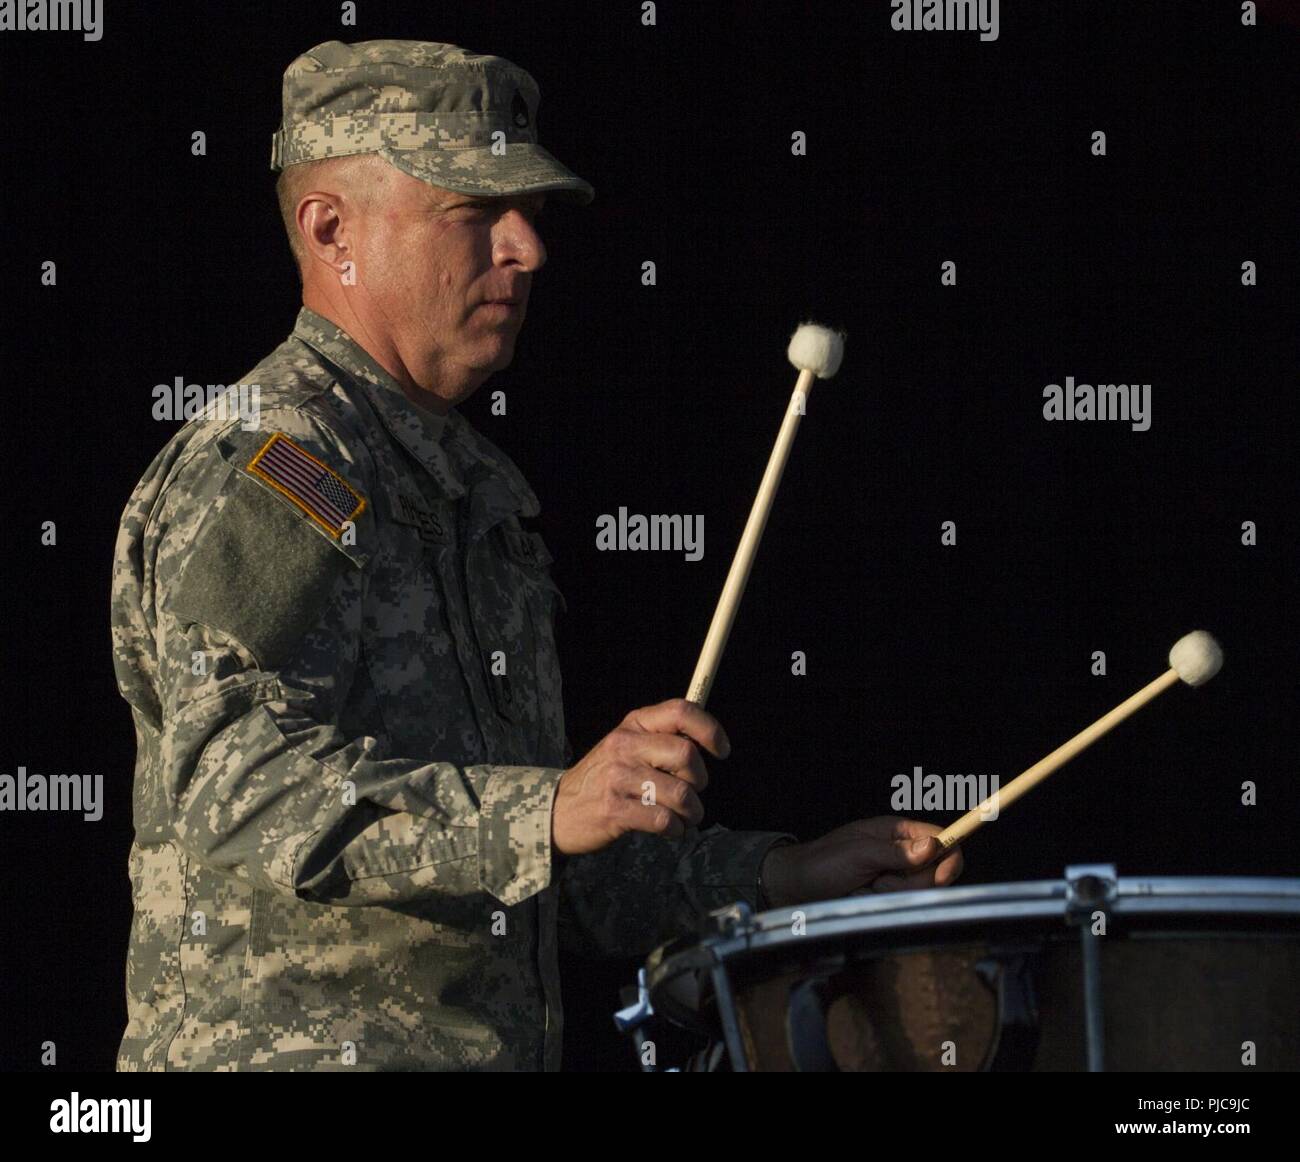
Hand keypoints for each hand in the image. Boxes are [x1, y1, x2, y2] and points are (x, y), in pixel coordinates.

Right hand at [551, 698, 728, 855]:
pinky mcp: (614, 810)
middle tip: (692, 794)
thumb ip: (660, 738)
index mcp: (633, 724)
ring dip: (692, 812)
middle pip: (686, 754)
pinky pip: (664, 820)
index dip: (710, 729)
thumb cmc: (603, 778)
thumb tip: (707, 741)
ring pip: (680, 793)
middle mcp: (625, 745)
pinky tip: (670, 830)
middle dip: (700, 781)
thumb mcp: (626, 746)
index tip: (722, 750)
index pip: (681, 711)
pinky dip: (676, 830)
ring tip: (685, 818)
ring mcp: (618, 778)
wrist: (557, 809)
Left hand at [760, 816, 963, 906]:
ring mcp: (896, 877)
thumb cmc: (821, 862)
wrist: (796, 887)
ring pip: (920, 893)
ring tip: (866, 887)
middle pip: (936, 872)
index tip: (940, 875)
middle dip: (909, 882)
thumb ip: (895, 852)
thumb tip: (932, 846)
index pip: (942, 840)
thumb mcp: (857, 853)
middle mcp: (902, 854)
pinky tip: (865, 898)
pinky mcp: (888, 899)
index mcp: (898, 832)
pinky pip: (903, 907)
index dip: (948, 858)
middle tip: (878, 878)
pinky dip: (885, 906)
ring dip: (893, 894)